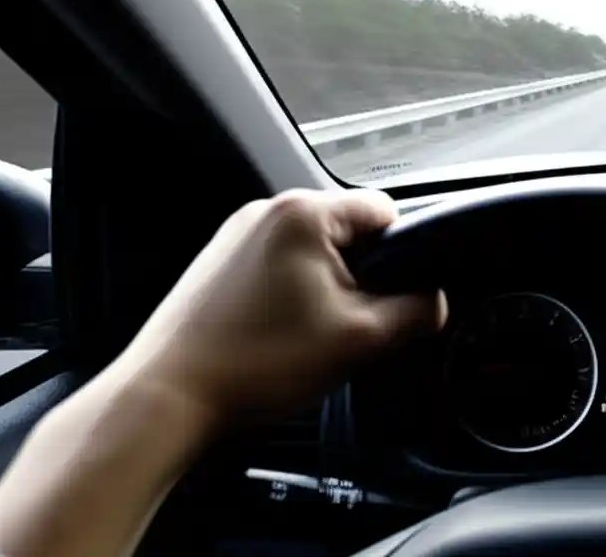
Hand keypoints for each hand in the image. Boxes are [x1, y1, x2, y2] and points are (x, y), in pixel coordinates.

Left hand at [110, 188, 446, 429]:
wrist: (170, 396)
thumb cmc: (255, 363)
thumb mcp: (360, 340)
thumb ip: (417, 313)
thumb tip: (436, 301)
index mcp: (306, 212)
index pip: (388, 213)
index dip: (403, 260)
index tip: (389, 302)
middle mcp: (269, 210)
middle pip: (351, 234)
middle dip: (361, 280)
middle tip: (345, 329)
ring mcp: (239, 233)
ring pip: (316, 254)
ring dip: (326, 291)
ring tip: (305, 338)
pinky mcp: (220, 261)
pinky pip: (281, 268)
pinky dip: (292, 298)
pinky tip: (278, 337)